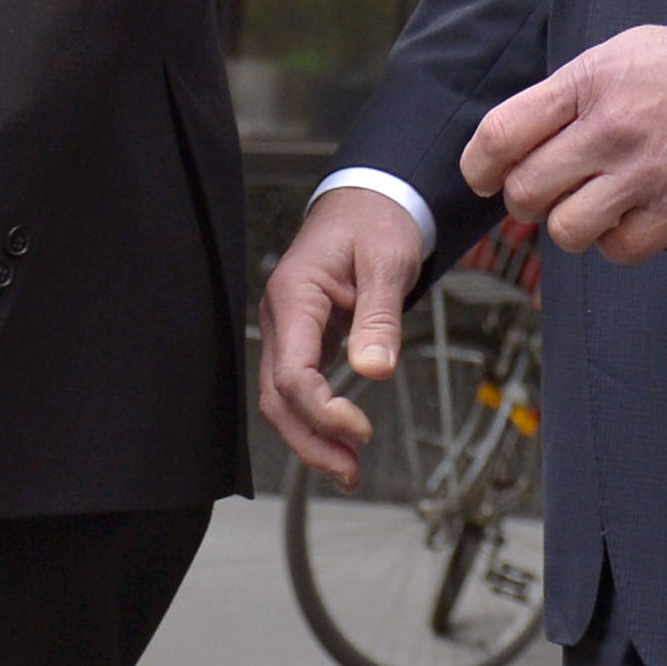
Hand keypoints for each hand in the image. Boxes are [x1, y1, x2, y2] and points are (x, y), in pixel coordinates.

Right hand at [259, 186, 433, 489]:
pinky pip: (299, 385)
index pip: (293, 373)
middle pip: (277, 397)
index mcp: (294, 295)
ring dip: (311, 437)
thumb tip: (375, 369)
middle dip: (310, 441)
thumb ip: (380, 316)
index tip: (361, 430)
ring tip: (348, 468)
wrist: (373, 195)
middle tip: (349, 470)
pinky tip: (342, 439)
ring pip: (283, 397)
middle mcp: (282, 315)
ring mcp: (290, 327)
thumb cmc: (378, 218)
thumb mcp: (389, 259)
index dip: (323, 411)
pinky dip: (317, 417)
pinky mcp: (306, 335)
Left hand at [466, 24, 666, 262]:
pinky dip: (616, 240)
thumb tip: (512, 148)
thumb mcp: (612, 58)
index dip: (479, 166)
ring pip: (565, 229)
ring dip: (569, 224)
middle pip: (525, 191)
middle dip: (525, 199)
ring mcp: (644, 173)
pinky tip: (630, 214)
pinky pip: (618, 249)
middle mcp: (611, 129)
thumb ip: (561, 99)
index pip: (501, 134)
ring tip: (591, 203)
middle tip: (546, 189)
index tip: (486, 176)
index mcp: (588, 84)